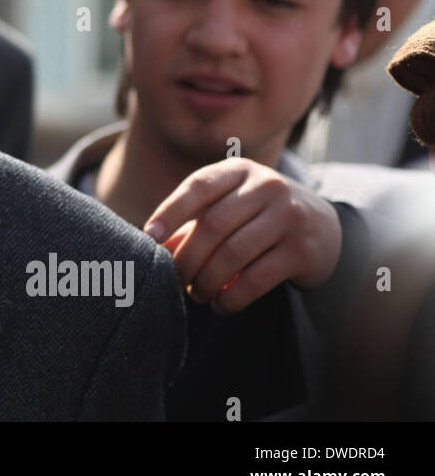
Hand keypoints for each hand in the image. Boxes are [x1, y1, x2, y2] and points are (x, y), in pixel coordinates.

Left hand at [143, 158, 341, 314]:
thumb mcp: (229, 208)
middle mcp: (267, 186)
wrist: (324, 228)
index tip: (150, 235)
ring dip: (207, 281)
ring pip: (233, 254)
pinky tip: (222, 304)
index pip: (199, 186)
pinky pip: (257, 278)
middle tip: (176, 279)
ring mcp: (289, 216)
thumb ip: (193, 222)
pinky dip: (232, 296)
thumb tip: (154, 245)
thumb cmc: (258, 217)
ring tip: (197, 294)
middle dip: (187, 257)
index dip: (171, 210)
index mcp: (240, 171)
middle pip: (213, 224)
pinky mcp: (303, 249)